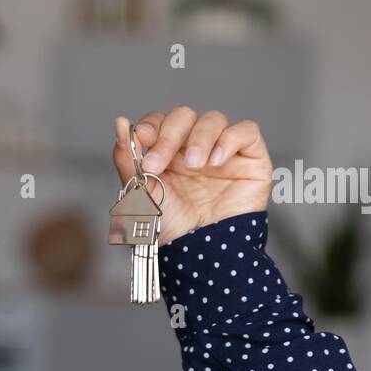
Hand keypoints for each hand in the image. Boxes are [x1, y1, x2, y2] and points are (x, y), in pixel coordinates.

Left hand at [112, 109, 271, 245]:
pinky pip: (246, 131)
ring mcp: (223, 152)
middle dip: (168, 136)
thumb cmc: (171, 229)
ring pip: (213, 120)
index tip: (143, 139)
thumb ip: (127, 159)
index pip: (159, 122)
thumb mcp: (140, 194)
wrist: (200, 254)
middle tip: (158, 164)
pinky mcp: (251, 158)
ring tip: (194, 165)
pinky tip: (216, 161)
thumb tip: (119, 124)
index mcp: (166, 154)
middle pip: (183, 116)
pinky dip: (230, 139)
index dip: (151, 125)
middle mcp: (193, 149)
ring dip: (199, 138)